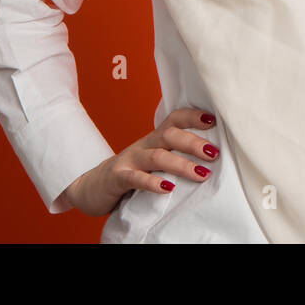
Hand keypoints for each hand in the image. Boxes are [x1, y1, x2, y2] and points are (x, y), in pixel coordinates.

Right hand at [61, 108, 219, 216]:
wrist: (90, 186)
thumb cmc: (130, 174)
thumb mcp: (153, 162)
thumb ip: (174, 157)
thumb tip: (211, 159)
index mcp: (154, 139)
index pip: (174, 119)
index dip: (193, 116)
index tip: (214, 121)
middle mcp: (143, 145)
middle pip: (169, 135)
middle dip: (193, 143)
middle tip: (214, 154)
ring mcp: (129, 160)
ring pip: (157, 156)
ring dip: (181, 164)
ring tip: (201, 174)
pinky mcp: (117, 178)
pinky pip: (135, 178)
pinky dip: (153, 182)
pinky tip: (168, 187)